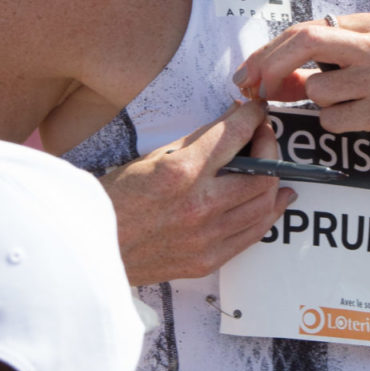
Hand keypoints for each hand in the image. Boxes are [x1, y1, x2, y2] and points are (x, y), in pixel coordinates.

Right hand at [103, 102, 293, 285]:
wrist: (93, 250)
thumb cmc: (115, 201)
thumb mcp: (151, 159)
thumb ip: (195, 143)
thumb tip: (229, 124)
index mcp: (182, 172)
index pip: (235, 135)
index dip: (253, 116)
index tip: (256, 110)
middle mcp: (200, 205)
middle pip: (262, 171)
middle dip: (269, 144)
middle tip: (263, 135)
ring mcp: (207, 237)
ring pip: (264, 203)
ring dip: (274, 178)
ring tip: (274, 164)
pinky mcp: (209, 260)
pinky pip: (254, 233)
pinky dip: (269, 212)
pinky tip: (276, 198)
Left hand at [232, 15, 369, 201]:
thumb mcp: (368, 61)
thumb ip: (323, 61)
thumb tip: (267, 75)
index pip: (305, 29)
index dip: (269, 51)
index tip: (249, 72)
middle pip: (305, 42)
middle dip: (270, 66)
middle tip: (252, 89)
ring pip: (316, 90)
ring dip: (319, 105)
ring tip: (349, 107)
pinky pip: (332, 119)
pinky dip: (335, 124)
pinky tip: (360, 120)